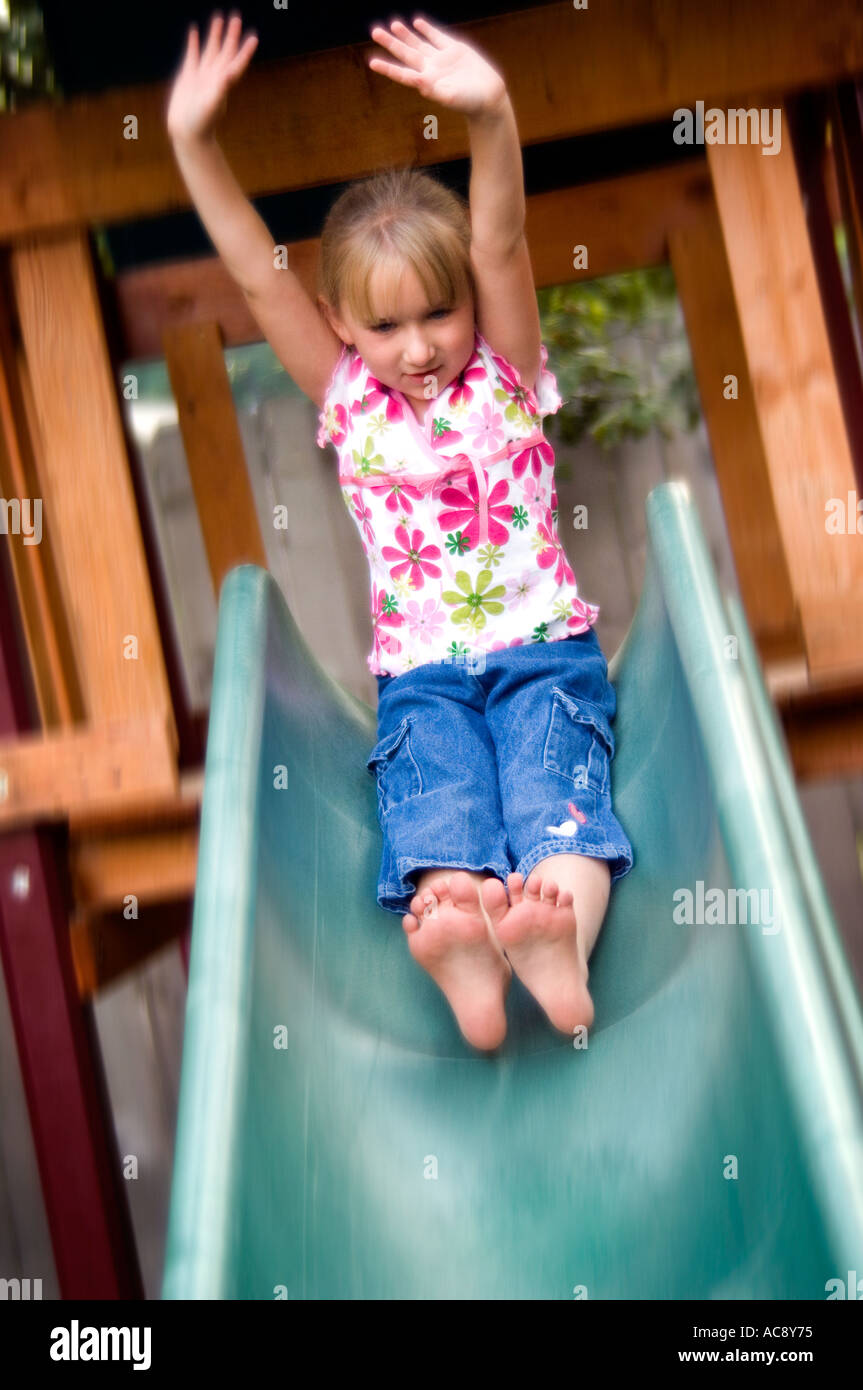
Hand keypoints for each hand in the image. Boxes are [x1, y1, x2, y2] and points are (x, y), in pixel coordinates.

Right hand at [166, 10, 257, 143]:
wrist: (186, 132)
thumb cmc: (200, 123)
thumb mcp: (211, 105)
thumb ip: (220, 89)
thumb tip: (228, 74)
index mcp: (223, 83)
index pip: (237, 63)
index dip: (245, 51)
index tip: (254, 37)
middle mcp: (215, 77)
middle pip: (226, 51)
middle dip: (231, 35)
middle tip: (235, 16)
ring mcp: (202, 75)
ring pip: (210, 50)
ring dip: (215, 34)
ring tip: (219, 17)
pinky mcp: (188, 76)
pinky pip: (192, 54)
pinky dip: (193, 42)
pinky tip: (193, 30)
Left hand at [367, 15, 506, 117]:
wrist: (490, 97)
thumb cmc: (470, 103)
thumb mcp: (450, 97)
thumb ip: (433, 89)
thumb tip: (415, 80)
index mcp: (427, 82)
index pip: (402, 74)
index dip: (387, 68)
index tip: (372, 63)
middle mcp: (432, 69)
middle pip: (406, 54)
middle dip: (391, 43)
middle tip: (375, 32)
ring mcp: (443, 58)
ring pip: (419, 43)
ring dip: (406, 34)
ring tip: (393, 24)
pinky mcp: (456, 49)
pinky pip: (438, 36)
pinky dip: (427, 29)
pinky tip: (417, 22)